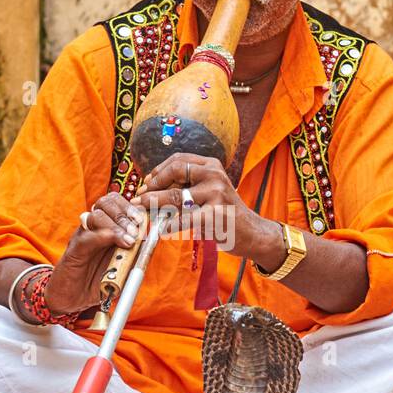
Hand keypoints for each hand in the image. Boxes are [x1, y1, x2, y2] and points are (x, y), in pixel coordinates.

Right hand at [44, 193, 146, 314]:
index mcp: (108, 226)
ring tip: (128, 241)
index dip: (133, 207)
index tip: (144, 218)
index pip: (118, 202)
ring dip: (116, 226)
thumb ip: (136, 252)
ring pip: (97, 215)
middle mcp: (95, 227)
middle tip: (136, 231)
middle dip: (125, 214)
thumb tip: (152, 239)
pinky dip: (102, 236)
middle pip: (107, 202)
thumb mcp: (124, 266)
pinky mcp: (74, 250)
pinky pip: (87, 237)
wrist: (73, 299)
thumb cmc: (99, 281)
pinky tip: (113, 241)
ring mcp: (83, 236)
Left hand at [133, 153, 282, 263]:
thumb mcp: (210, 192)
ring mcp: (216, 194)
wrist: (253, 233)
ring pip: (175, 196)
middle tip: (139, 199)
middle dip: (153, 186)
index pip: (179, 160)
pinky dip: (169, 225)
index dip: (158, 171)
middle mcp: (215, 175)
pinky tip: (162, 230)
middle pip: (175, 172)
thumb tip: (152, 190)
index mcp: (212, 165)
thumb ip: (188, 187)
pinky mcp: (215, 214)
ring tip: (143, 213)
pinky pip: (184, 219)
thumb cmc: (226, 214)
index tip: (146, 184)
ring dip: (155, 205)